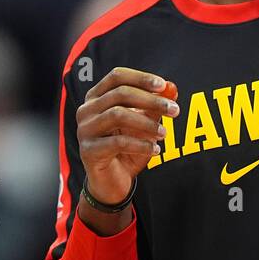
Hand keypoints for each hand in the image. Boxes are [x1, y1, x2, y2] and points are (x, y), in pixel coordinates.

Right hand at [76, 67, 178, 223]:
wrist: (113, 182)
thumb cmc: (126, 150)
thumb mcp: (143, 126)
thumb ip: (154, 109)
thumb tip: (171, 91)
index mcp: (96, 98)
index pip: (117, 77)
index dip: (140, 78)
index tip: (163, 86)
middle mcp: (86, 110)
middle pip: (120, 94)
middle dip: (151, 101)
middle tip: (174, 110)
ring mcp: (84, 130)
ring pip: (118, 115)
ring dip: (146, 123)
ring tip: (164, 133)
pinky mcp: (88, 150)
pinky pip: (118, 142)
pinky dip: (141, 144)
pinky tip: (155, 150)